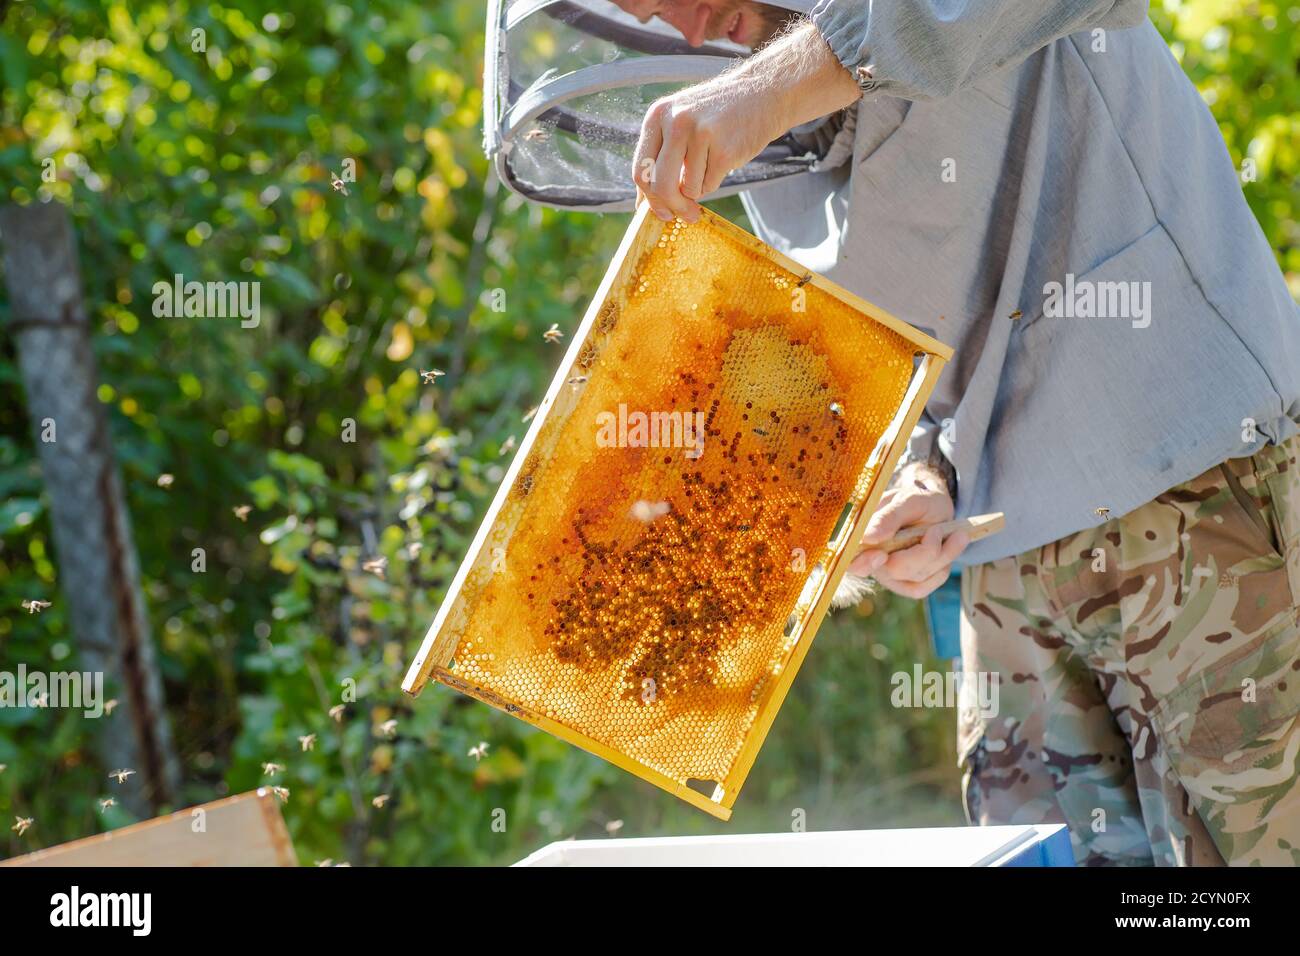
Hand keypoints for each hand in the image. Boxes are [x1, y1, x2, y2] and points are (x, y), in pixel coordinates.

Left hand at [631, 22, 860, 221]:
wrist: (762, 94)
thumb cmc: (717, 116)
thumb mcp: (680, 122)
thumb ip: (662, 155)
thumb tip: (645, 202)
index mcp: (658, 115)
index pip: (640, 169)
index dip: (648, 198)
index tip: (661, 212)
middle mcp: (676, 122)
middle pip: (660, 185)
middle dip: (671, 207)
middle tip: (684, 215)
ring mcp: (700, 135)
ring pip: (688, 189)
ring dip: (699, 189)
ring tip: (711, 165)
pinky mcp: (724, 151)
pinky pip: (709, 186)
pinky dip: (715, 182)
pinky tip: (724, 160)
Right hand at [849, 464, 968, 598]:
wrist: (937, 508)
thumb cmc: (917, 502)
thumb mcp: (906, 500)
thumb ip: (888, 517)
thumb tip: (868, 536)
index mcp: (864, 538)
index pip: (852, 561)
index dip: (863, 564)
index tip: (880, 554)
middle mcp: (873, 560)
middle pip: (895, 570)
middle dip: (924, 551)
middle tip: (938, 529)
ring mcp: (892, 575)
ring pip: (917, 576)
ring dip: (942, 554)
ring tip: (951, 532)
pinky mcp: (909, 584)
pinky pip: (926, 586)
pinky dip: (943, 567)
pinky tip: (949, 548)